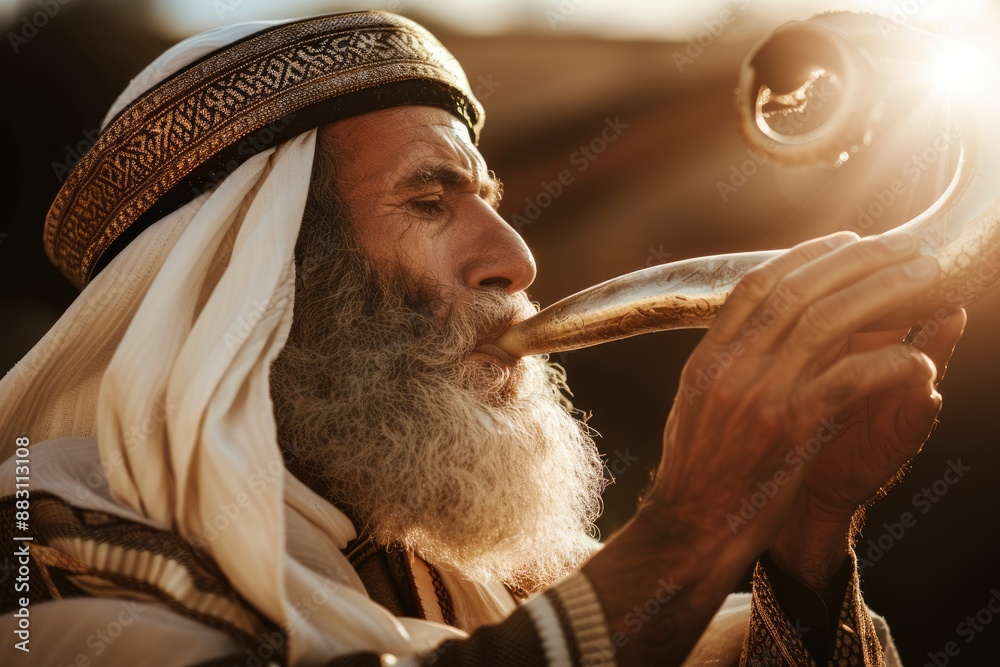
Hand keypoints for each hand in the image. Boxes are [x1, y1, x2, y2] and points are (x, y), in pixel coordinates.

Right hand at [644, 231, 944, 561]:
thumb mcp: (696, 408)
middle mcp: (730, 367)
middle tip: (900, 245)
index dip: (805, 255)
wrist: (689, 531)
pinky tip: (918, 360)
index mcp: (707, 359)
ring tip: (922, 277)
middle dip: (855, 260)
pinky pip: (850, 381)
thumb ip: (724, 366)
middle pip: (798, 292)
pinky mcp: (789, 431)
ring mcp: (757, 396)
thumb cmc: (697, 476)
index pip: (756, 287)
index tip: (844, 240)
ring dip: (882, 294)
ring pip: (827, 324)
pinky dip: (889, 364)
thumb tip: (754, 333)